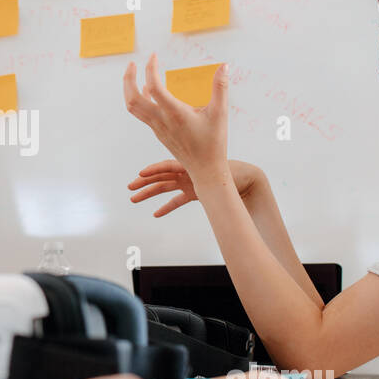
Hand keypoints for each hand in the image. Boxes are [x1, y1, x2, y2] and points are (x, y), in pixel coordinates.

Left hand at [123, 54, 230, 185]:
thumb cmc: (214, 143)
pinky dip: (141, 99)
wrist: (205, 170)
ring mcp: (157, 128)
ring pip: (134, 108)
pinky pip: (143, 114)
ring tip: (137, 74)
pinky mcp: (159, 133)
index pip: (154, 87)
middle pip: (132, 99)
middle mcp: (161, 121)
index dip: (151, 69)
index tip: (154, 56)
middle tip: (132, 64)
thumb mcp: (220, 113)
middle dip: (128, 79)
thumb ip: (220, 87)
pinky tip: (150, 91)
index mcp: (175, 114)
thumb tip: (223, 66)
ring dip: (130, 90)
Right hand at [129, 158, 265, 216]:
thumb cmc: (238, 173)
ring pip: (165, 188)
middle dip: (144, 182)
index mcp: (193, 164)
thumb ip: (214, 173)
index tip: (141, 174)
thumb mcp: (225, 171)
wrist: (248, 180)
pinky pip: (176, 200)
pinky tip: (156, 213)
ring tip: (133, 199)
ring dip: (149, 193)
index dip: (154, 170)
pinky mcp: (193, 192)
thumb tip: (209, 174)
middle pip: (161, 176)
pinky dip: (166, 207)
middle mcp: (188, 171)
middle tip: (130, 187)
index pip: (168, 166)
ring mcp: (189, 182)